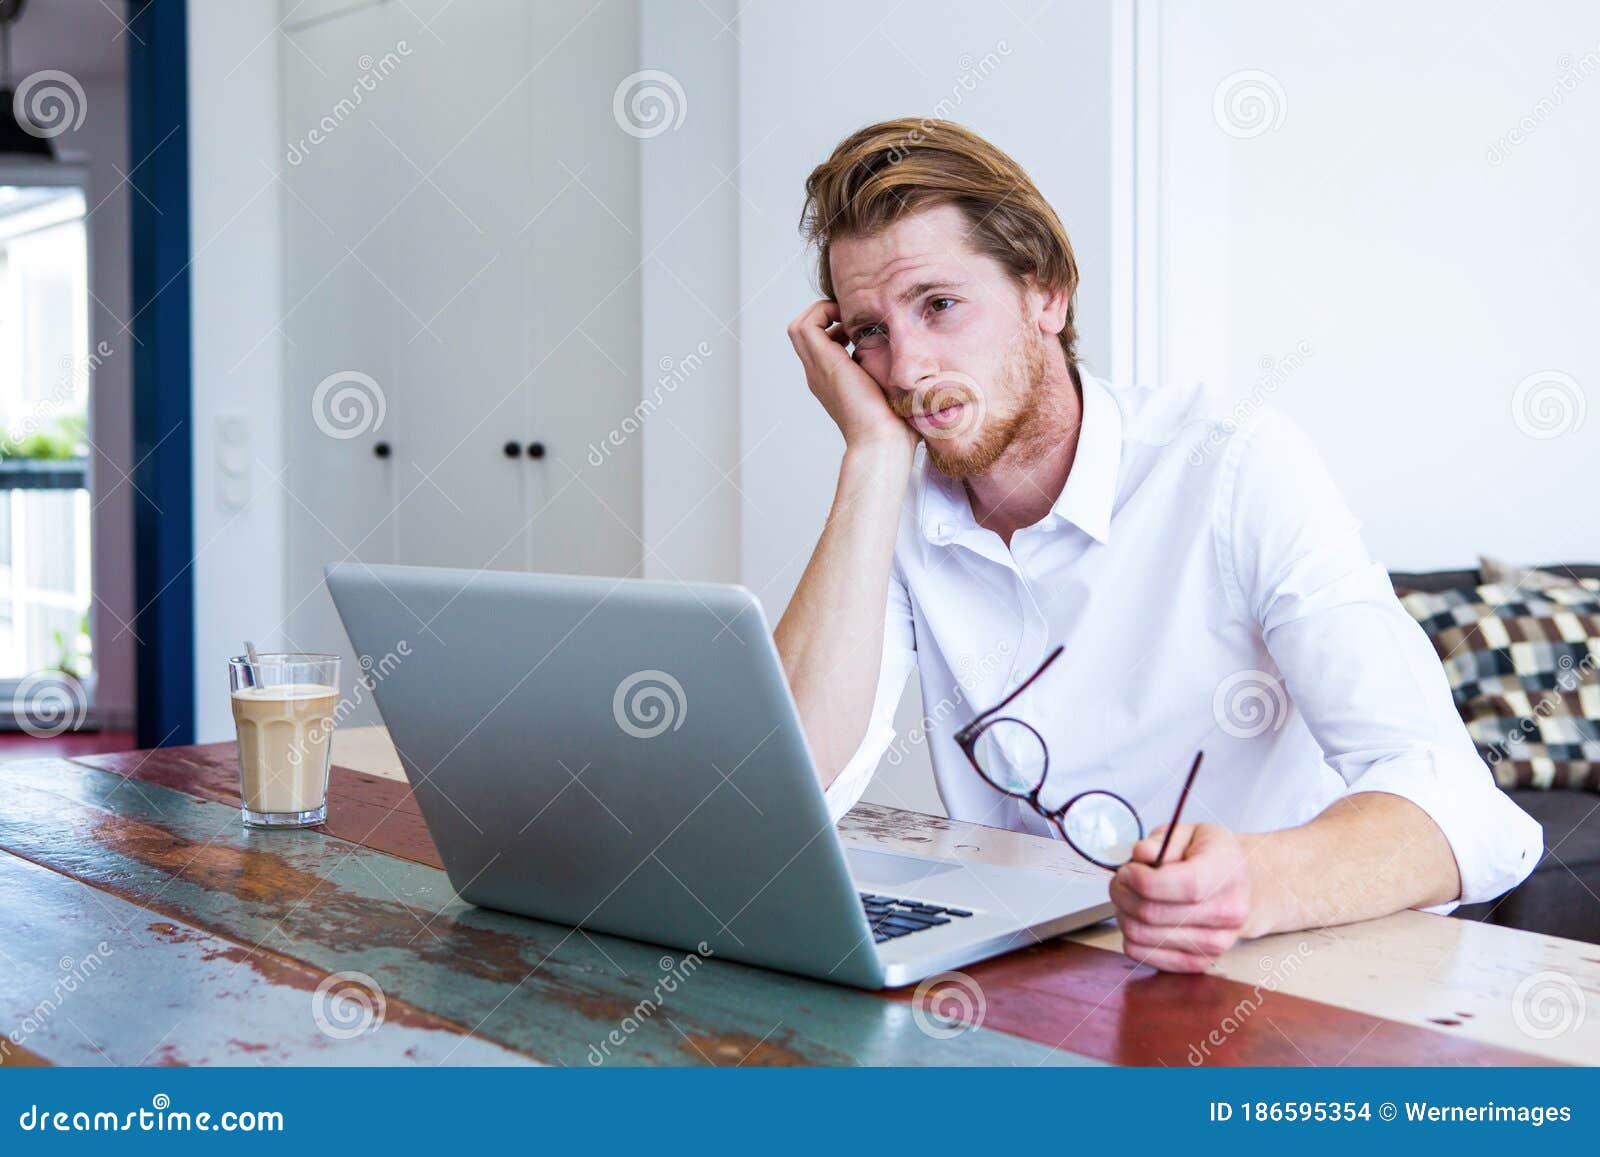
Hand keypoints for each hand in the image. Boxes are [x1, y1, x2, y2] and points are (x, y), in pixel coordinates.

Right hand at [787, 299, 915, 452]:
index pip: (820, 345)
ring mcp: (818, 370)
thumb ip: (894, 375)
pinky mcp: (823, 363)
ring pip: (800, 327)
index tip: (860, 328)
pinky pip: (806, 326)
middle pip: (804, 333)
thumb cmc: (896, 427)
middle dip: (826, 315)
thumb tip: (918, 367)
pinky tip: (850, 320)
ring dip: (822, 312)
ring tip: (848, 316)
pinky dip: (823, 313)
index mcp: (833, 383)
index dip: (835, 327)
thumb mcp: (893, 393)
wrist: (883, 442)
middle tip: (852, 318)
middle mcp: (819, 375)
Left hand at [1109, 823, 1255, 972]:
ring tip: (1128, 895)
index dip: (1144, 879)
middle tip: (1120, 879)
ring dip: (1123, 912)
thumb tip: (1141, 855)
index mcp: (1227, 873)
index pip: (1186, 886)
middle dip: (1123, 892)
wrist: (1238, 887)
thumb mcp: (1190, 833)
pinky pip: (1144, 955)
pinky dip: (1130, 935)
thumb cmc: (1209, 856)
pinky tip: (1137, 917)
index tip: (1128, 870)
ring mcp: (1215, 943)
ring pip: (1142, 935)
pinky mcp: (1198, 962)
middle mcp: (1227, 913)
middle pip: (1154, 913)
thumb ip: (1162, 841)